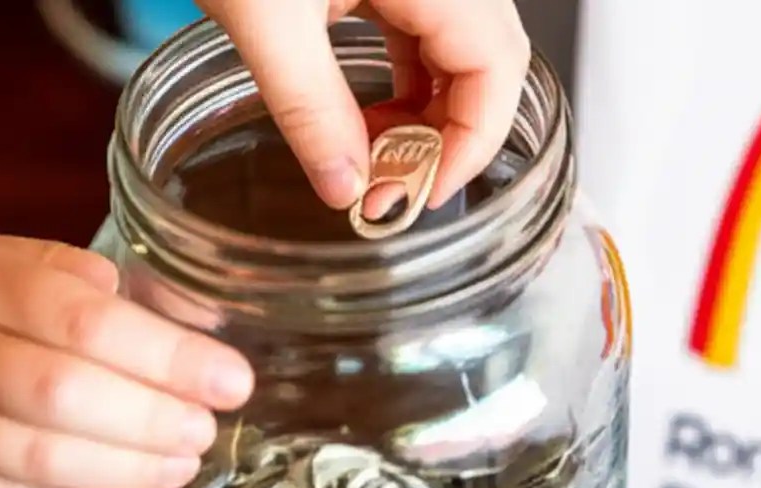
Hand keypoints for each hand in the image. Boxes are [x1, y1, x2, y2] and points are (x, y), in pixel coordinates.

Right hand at [0, 225, 253, 487]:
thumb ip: (82, 285)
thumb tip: (195, 315)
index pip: (86, 317)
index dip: (169, 357)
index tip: (232, 380)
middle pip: (64, 392)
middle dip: (153, 419)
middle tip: (207, 430)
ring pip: (31, 456)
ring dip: (121, 467)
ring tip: (178, 463)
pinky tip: (102, 476)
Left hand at [197, 0, 531, 210]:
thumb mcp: (264, 18)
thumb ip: (311, 110)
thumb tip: (345, 185)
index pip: (496, 68)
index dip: (470, 144)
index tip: (420, 195)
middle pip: (487, 62)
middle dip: (449, 135)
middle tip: (396, 185)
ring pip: (456, 49)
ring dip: (426, 111)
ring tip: (376, 156)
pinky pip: (420, 28)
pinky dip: (403, 78)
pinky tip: (367, 112)